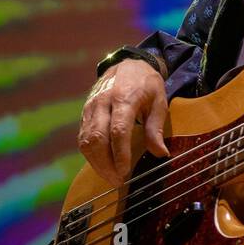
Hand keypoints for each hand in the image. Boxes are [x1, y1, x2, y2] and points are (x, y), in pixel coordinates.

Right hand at [78, 59, 169, 185]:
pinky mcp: (85, 112)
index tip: (125, 172)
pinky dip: (90, 154)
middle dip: (106, 163)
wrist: (127, 63)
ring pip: (86, 140)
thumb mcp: (159, 101)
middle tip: (118, 181)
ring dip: (96, 162)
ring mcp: (91, 107)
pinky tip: (101, 165)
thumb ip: (156, 128)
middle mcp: (103, 102)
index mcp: (124, 98)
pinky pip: (83, 137)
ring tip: (110, 177)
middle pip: (97, 138)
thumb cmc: (146, 84)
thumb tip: (160, 153)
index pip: (118, 130)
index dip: (120, 154)